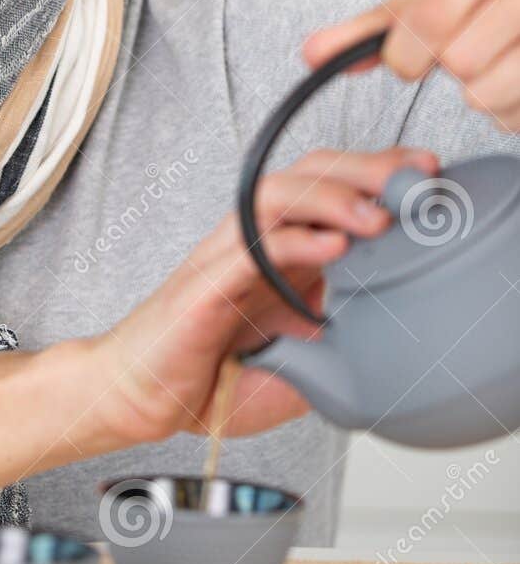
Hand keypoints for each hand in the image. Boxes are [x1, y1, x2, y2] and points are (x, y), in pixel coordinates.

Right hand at [93, 145, 437, 448]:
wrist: (137, 395)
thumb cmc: (201, 376)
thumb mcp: (294, 370)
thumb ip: (337, 357)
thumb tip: (393, 360)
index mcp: (278, 254)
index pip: (330, 188)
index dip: (377, 173)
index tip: (426, 173)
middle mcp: (252, 243)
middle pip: (308, 174)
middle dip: (366, 167)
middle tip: (414, 176)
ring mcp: (226, 259)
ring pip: (277, 196)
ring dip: (332, 198)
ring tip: (376, 217)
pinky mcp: (204, 287)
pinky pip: (250, 250)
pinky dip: (292, 241)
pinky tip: (331, 247)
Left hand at [305, 0, 519, 130]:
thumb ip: (374, 24)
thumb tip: (311, 54)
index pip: (431, 16)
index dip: (407, 51)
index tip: (409, 53)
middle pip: (459, 61)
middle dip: (446, 66)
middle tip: (461, 48)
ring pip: (490, 94)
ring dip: (479, 92)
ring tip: (493, 60)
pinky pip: (516, 115)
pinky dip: (508, 108)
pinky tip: (516, 75)